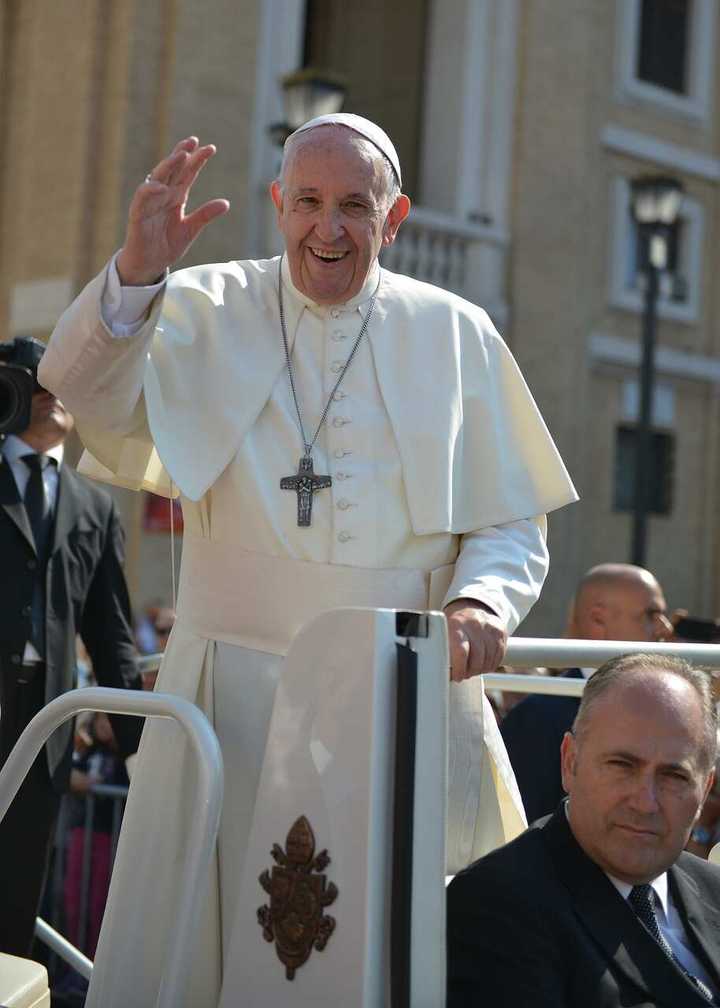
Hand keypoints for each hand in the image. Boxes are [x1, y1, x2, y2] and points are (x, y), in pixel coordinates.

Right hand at [117, 137, 229, 284]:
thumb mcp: (191, 229)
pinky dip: (150, 191)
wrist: (149, 264)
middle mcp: (162, 195)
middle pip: (172, 169)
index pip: (187, 174)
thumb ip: (205, 215)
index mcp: (176, 196)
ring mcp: (149, 203)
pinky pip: (142, 199)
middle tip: (193, 141)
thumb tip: (226, 203)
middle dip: (182, 154)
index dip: (197, 160)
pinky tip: (161, 186)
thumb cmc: (166, 244)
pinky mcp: (138, 214)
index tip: (210, 148)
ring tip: (180, 155)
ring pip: (157, 178)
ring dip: (168, 165)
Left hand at [444, 599, 507, 680]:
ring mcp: (490, 628)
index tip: (456, 676)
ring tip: (471, 668)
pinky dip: (490, 665)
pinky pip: (498, 658)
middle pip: (477, 660)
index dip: (459, 669)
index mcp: (456, 624)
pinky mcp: (501, 633)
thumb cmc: (455, 624)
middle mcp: (475, 624)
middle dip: (469, 672)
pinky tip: (482, 663)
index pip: (461, 652)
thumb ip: (442, 649)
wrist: (473, 607)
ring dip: (479, 670)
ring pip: (488, 661)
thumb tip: (438, 671)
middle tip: (463, 674)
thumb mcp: (444, 632)